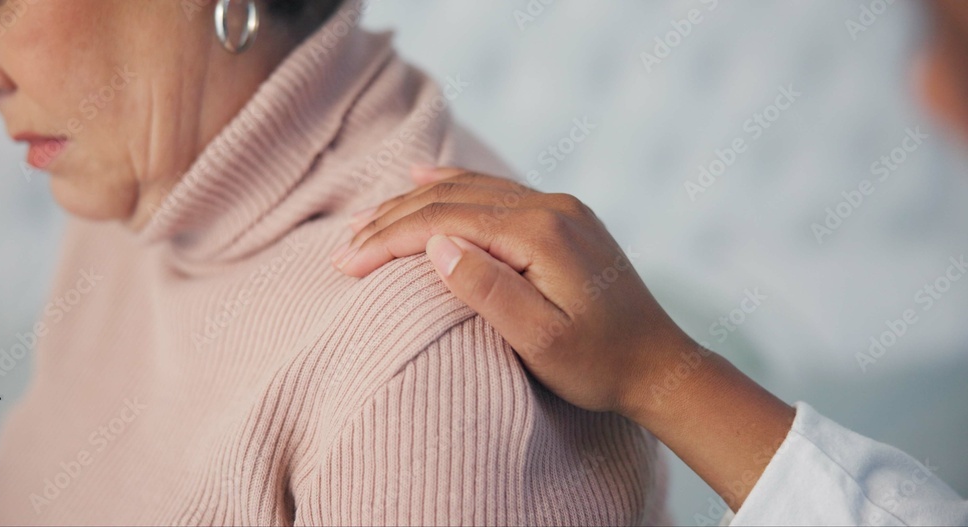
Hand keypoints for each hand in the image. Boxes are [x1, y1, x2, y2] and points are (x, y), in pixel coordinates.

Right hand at [331, 166, 794, 510]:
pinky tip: (428, 179)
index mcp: (540, 234)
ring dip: (415, 204)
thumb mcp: (542, 343)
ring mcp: (559, 207)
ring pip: (470, 190)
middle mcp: (550, 207)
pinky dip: (454, 187)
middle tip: (344, 247)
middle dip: (391, 221)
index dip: (389, 240)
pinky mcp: (563, 217)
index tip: (346, 263)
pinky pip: (496, 191)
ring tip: (369, 220)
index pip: (445, 222)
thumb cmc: (600, 365)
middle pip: (451, 200)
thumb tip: (435, 245)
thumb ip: (488, 291)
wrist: (659, 365)